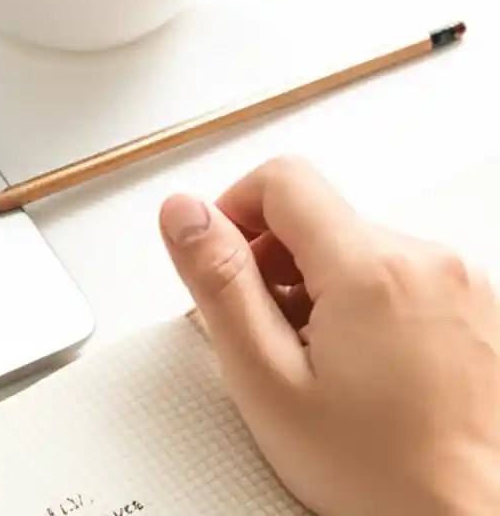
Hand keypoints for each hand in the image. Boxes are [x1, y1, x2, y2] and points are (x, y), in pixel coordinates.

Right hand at [159, 156, 499, 515]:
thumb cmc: (380, 474)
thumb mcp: (265, 380)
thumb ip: (218, 284)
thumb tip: (184, 215)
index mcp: (371, 269)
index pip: (282, 180)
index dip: (232, 212)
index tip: (221, 263)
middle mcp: (427, 262)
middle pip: (318, 218)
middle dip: (272, 266)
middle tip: (261, 338)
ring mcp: (461, 285)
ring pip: (357, 250)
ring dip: (317, 290)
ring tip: (313, 364)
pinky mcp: (476, 311)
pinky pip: (400, 279)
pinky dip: (364, 308)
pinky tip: (357, 371)